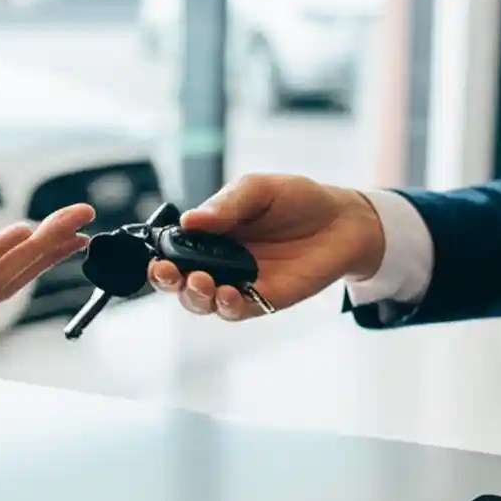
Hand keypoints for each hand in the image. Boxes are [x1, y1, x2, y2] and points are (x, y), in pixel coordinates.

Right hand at [149, 174, 383, 320]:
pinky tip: (227, 295)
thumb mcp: (258, 189)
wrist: (343, 220)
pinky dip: (228, 307)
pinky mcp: (265, 298)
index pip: (174, 251)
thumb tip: (189, 220)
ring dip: (196, 297)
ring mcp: (240, 282)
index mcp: (211, 233)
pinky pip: (239, 310)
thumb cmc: (297, 200)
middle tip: (170, 273)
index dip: (160, 257)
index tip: (157, 257)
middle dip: (168, 282)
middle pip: (181, 283)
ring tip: (203, 283)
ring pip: (204, 302)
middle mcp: (220, 262)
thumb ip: (225, 205)